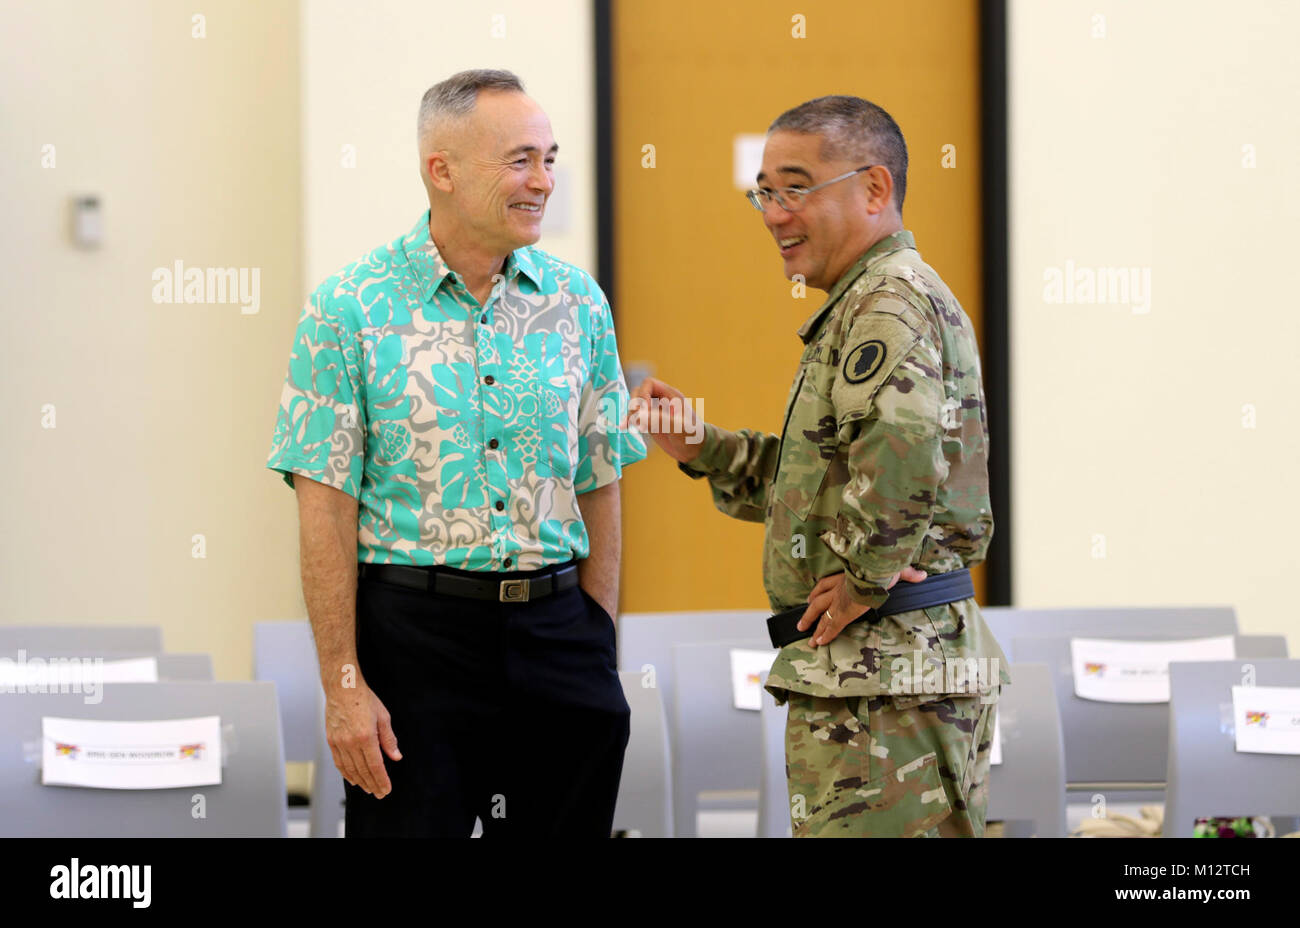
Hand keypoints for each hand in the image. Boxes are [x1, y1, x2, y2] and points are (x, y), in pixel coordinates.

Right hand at [324, 679, 400, 798]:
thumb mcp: (383, 717)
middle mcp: (351, 742)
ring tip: (369, 789)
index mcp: (366, 736)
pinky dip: (346, 773)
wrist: (343, 688)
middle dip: (372, 784)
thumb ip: (389, 739)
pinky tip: (353, 779)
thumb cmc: (364, 699)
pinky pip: (339, 762)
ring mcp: (339, 742)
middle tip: (379, 793)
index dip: (381, 780)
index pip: (375, 766)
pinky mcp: (331, 740)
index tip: (386, 789)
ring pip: (350, 769)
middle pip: (362, 771)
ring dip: (360, 781)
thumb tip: (396, 756)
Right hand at [625, 376, 701, 463]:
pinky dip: (629, 421)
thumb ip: (659, 419)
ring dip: (630, 413)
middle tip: (637, 419)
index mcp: (670, 395)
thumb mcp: (677, 427)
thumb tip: (639, 415)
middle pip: (639, 392)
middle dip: (634, 404)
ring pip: (635, 404)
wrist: (694, 451)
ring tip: (632, 425)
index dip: (643, 394)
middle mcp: (661, 400)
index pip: (649, 384)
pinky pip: (635, 416)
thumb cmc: (691, 436)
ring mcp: (654, 411)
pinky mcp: (650, 422)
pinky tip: (624, 427)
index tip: (644, 410)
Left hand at [796, 566, 928, 646]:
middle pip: (817, 601)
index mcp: (845, 577)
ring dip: (812, 626)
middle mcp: (837, 589)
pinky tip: (819, 643)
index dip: (818, 591)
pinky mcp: (843, 613)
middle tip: (802, 623)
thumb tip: (921, 575)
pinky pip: (831, 626)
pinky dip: (825, 635)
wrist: (874, 571)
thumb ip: (906, 573)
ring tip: (808, 638)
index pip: (827, 584)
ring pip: (820, 615)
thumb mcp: (893, 568)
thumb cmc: (882, 566)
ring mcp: (839, 601)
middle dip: (809, 613)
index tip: (811, 597)